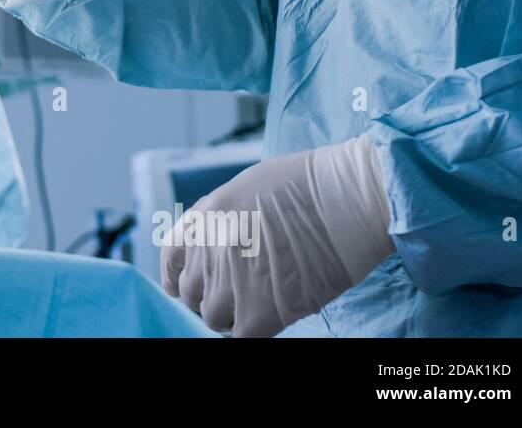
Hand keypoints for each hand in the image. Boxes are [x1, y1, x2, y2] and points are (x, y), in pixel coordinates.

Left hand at [161, 135, 394, 336]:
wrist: (348, 197)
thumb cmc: (311, 186)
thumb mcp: (247, 189)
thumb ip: (223, 221)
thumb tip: (217, 249)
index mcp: (205, 217)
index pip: (172, 258)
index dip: (180, 275)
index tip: (189, 285)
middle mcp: (208, 250)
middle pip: (192, 292)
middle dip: (212, 294)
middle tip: (242, 291)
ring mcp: (229, 282)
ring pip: (213, 317)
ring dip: (234, 314)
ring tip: (263, 300)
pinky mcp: (258, 311)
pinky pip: (241, 335)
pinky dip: (255, 329)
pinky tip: (274, 314)